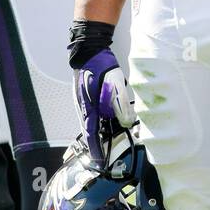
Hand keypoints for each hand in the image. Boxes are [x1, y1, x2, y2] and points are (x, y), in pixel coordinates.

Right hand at [72, 47, 136, 169]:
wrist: (89, 50)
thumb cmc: (102, 66)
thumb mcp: (116, 84)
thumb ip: (120, 103)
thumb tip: (126, 121)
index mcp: (88, 106)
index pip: (91, 133)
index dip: (95, 147)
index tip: (98, 159)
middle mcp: (83, 106)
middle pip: (89, 130)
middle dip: (95, 143)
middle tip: (101, 155)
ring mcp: (82, 101)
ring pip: (90, 122)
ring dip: (96, 132)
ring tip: (102, 143)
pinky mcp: (85, 95)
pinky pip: (91, 113)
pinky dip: (96, 121)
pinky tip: (103, 122)